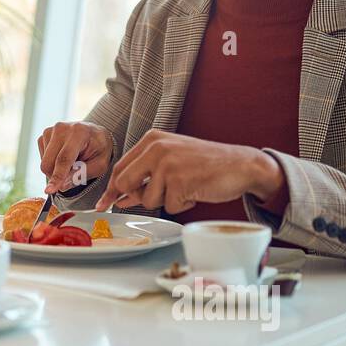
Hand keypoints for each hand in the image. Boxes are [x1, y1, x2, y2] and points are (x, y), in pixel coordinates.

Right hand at [37, 121, 115, 193]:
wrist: (95, 134)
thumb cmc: (99, 149)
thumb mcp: (99, 165)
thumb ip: (81, 175)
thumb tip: (61, 186)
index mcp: (79, 132)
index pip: (64, 159)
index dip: (57, 176)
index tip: (50, 191)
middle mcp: (62, 128)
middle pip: (49, 162)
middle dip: (56, 176)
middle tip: (72, 176)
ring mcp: (51, 130)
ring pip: (44, 162)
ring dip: (55, 169)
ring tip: (71, 163)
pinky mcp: (45, 134)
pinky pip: (42, 157)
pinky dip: (51, 163)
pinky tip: (63, 157)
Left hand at [93, 130, 284, 213]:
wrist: (240, 164)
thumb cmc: (205, 164)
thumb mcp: (170, 161)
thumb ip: (144, 176)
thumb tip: (119, 198)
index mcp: (151, 139)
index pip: (120, 167)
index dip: (112, 188)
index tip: (104, 203)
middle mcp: (156, 148)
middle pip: (125, 184)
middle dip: (138, 197)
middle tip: (162, 194)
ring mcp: (167, 164)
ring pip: (148, 199)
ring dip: (168, 200)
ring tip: (186, 186)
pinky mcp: (179, 181)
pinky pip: (169, 206)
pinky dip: (183, 205)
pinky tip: (196, 191)